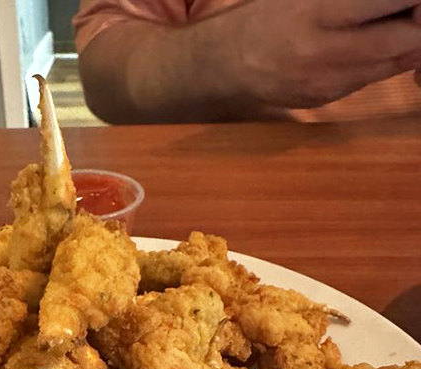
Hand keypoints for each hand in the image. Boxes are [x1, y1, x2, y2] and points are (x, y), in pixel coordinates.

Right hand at [216, 0, 420, 107]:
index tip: (412, 0)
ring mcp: (329, 80)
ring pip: (395, 62)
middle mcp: (326, 49)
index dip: (415, 2)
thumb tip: (399, 1)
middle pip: (406, 39)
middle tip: (414, 12)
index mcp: (320, 11)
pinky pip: (373, 77)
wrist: (228, 63)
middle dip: (419, 23)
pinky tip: (372, 45)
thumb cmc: (270, 14)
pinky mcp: (328, 98)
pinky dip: (385, 59)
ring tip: (399, 23)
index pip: (394, 1)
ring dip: (409, 42)